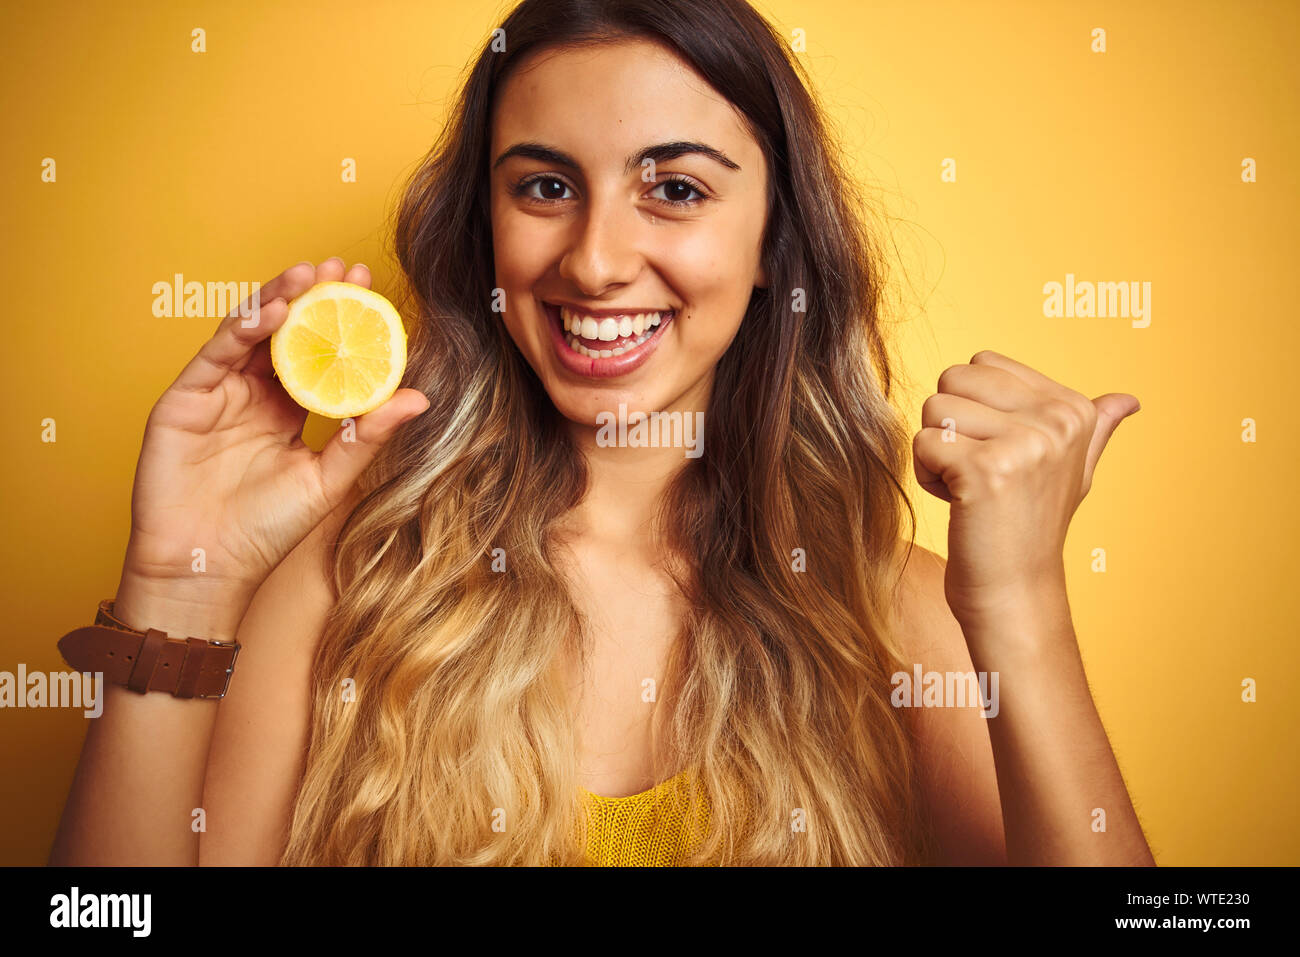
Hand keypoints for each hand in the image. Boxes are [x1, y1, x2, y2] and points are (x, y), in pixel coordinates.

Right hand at [119, 258, 428, 614]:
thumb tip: (420, 398)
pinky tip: (274, 311)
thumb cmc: (266, 530)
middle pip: (286, 332)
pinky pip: (217, 353)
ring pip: (250, 332)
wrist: (208, 567)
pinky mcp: (185, 398)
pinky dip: (243, 328)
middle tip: (346, 269)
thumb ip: (367, 436)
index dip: (343, 322)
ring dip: (281, 299)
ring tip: (312, 275)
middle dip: (315, 297)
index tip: (373, 290)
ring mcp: (218, 393)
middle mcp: (254, 394)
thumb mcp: (329, 479)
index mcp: (289, 409)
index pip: (319, 354)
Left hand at [912, 350, 1139, 628]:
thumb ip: (1093, 428)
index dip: (971, 407)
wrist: (1015, 591)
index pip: (981, 362)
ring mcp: (1025, 444)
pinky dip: (927, 476)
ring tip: (969, 489)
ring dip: (936, 453)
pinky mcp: (987, 470)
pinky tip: (958, 503)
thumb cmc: (1031, 528)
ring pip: (933, 409)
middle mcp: (1056, 420)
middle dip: (947, 425)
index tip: (997, 452)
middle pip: (952, 379)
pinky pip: (924, 443)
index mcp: (1073, 409)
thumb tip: (1128, 399)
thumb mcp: (1072, 472)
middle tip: (976, 471)